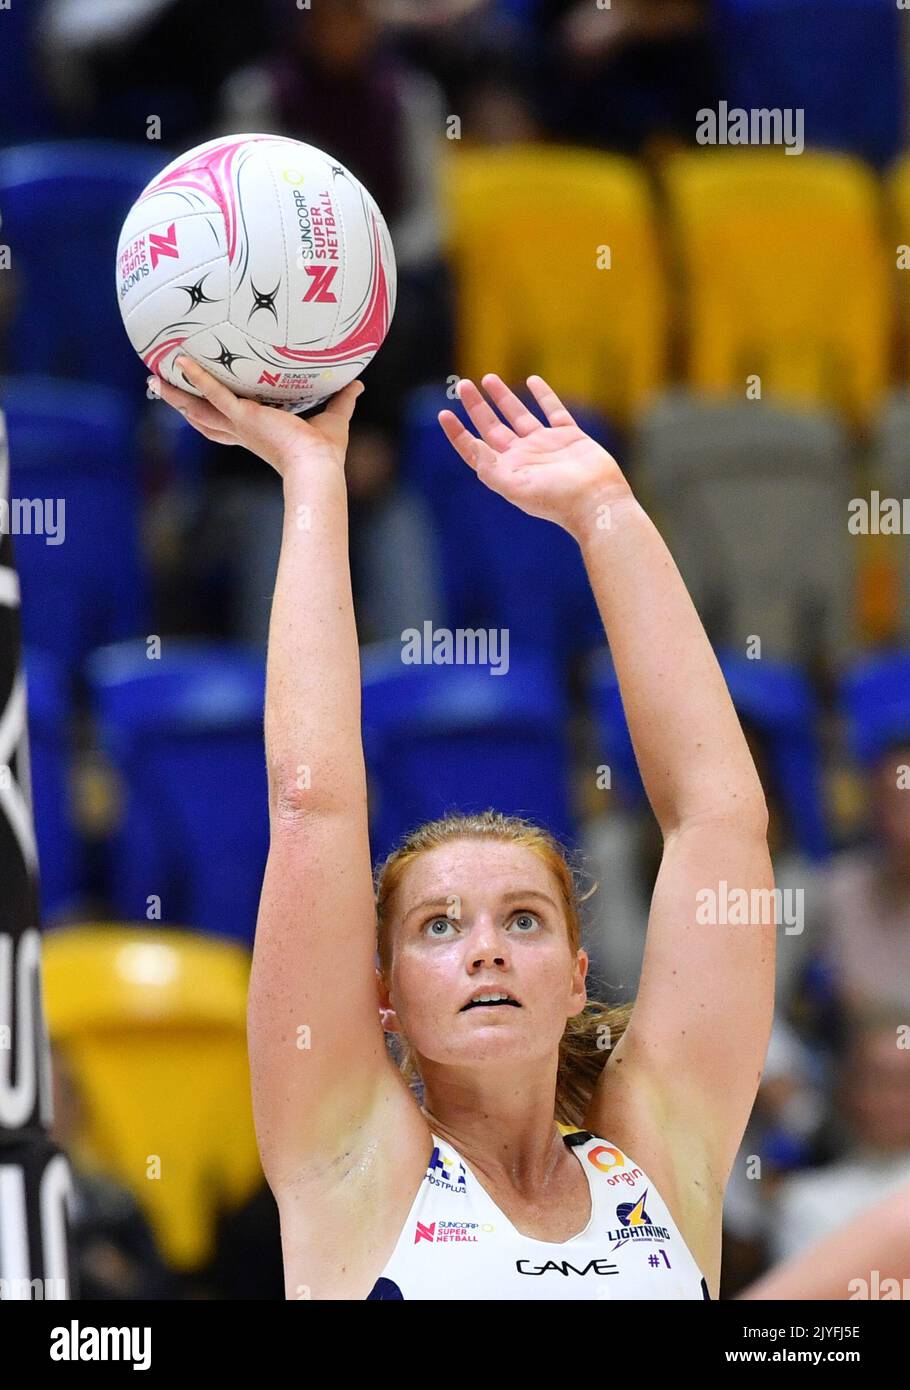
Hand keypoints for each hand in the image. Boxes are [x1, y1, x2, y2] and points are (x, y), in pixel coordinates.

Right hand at [149, 356, 363, 477]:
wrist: (319, 467)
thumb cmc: (325, 453)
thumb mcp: (334, 418)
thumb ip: (342, 400)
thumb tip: (358, 384)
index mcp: (257, 433)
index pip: (227, 423)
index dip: (210, 411)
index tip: (196, 402)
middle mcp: (242, 431)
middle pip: (203, 417)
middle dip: (181, 403)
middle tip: (160, 386)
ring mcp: (239, 424)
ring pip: (199, 408)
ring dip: (176, 394)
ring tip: (153, 378)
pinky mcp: (243, 416)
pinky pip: (215, 394)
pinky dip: (197, 379)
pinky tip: (181, 362)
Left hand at [437, 374, 630, 539]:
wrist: (597, 501)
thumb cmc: (556, 500)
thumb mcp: (516, 487)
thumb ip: (490, 468)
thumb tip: (472, 445)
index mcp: (507, 470)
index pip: (475, 449)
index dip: (458, 433)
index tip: (444, 413)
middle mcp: (523, 457)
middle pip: (493, 427)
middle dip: (477, 407)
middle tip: (463, 385)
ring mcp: (546, 445)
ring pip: (519, 415)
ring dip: (503, 397)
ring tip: (488, 378)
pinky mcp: (569, 436)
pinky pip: (553, 411)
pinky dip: (543, 395)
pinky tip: (531, 381)